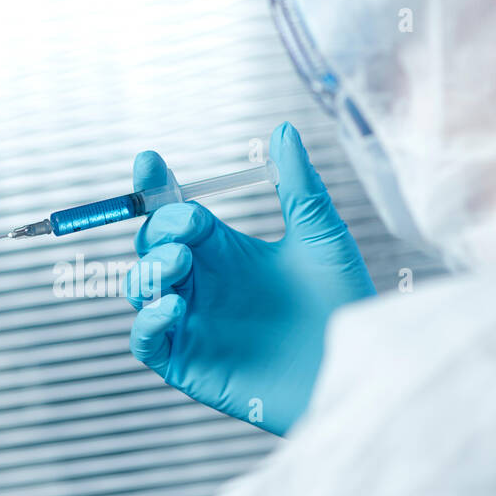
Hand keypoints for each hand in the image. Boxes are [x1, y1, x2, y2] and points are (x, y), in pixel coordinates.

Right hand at [125, 122, 374, 434]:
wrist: (355, 366)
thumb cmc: (343, 303)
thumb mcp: (321, 236)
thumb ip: (298, 185)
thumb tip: (282, 129)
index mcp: (225, 250)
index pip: (175, 212)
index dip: (157, 187)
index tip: (150, 162)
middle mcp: (201, 284)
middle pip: (151, 245)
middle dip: (159, 228)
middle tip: (191, 226)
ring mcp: (190, 323)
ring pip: (139, 288)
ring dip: (149, 268)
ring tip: (179, 262)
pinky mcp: (187, 363)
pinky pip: (146, 340)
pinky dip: (148, 321)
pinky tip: (174, 306)